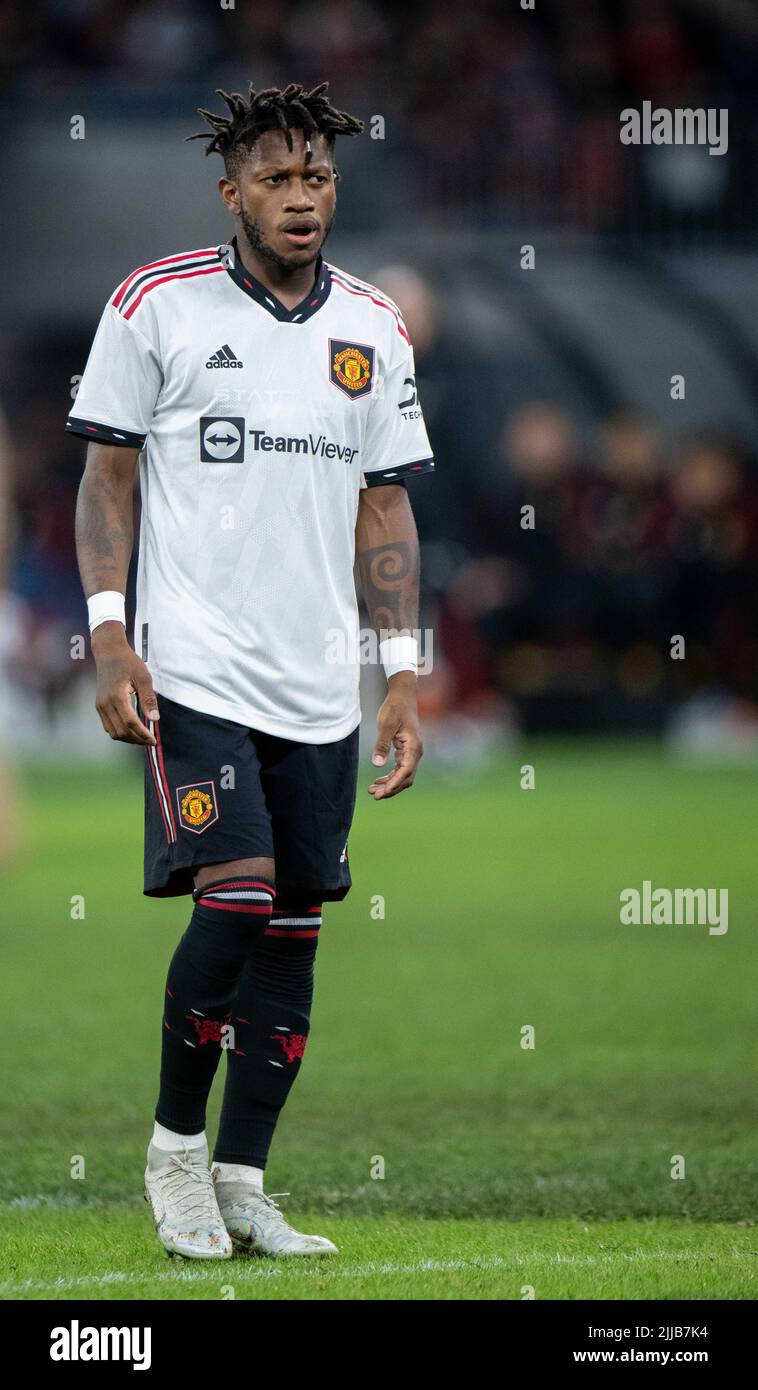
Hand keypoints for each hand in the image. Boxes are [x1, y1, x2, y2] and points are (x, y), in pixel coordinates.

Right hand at [91, 622, 158, 745]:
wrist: (109, 653)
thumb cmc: (128, 662)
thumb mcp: (143, 677)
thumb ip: (148, 699)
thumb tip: (154, 719)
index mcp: (117, 697)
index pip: (130, 723)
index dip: (142, 735)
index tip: (153, 740)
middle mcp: (105, 704)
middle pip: (121, 731)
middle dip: (136, 740)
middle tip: (149, 741)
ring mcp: (100, 706)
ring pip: (113, 732)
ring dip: (128, 739)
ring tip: (141, 738)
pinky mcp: (99, 706)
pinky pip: (108, 726)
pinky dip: (119, 732)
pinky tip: (131, 731)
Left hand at [368, 672, 422, 799]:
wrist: (403, 696)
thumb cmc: (395, 708)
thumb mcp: (386, 725)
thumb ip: (382, 745)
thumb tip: (377, 765)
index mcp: (413, 746)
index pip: (406, 771)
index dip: (394, 783)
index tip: (383, 792)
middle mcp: (415, 752)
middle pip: (406, 778)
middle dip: (391, 788)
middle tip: (374, 795)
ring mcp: (411, 753)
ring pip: (403, 776)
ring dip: (389, 785)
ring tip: (372, 791)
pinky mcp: (406, 752)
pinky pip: (400, 769)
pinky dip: (390, 777)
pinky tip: (378, 781)